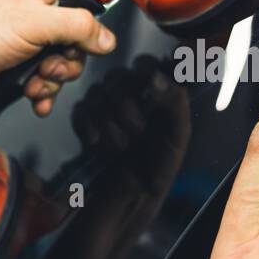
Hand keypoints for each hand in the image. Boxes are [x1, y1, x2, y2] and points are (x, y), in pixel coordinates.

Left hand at [0, 0, 115, 115]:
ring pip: (59, 65)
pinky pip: (43, 82)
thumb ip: (77, 27)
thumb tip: (107, 37)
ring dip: (52, 80)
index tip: (81, 44)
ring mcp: (20, 44)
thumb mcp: (33, 23)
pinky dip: (42, 93)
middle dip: (64, 62)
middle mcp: (26, 16)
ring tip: (34, 82)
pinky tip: (33, 96)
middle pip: (72, 41)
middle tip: (49, 66)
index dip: (82, 28)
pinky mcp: (13, 69)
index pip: (76, 5)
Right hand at [70, 56, 190, 188]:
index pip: (144, 63)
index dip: (144, 71)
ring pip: (97, 94)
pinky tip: (97, 144)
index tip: (150, 89)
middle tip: (138, 135)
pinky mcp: (85, 119)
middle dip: (126, 110)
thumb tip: (157, 77)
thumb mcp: (178, 134)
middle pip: (116, 78)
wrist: (135, 194)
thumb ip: (174, 102)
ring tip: (122, 147)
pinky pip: (80, 111)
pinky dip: (88, 129)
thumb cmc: (160, 164)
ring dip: (110, 126)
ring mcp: (104, 104)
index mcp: (154, 90)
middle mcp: (129, 91)